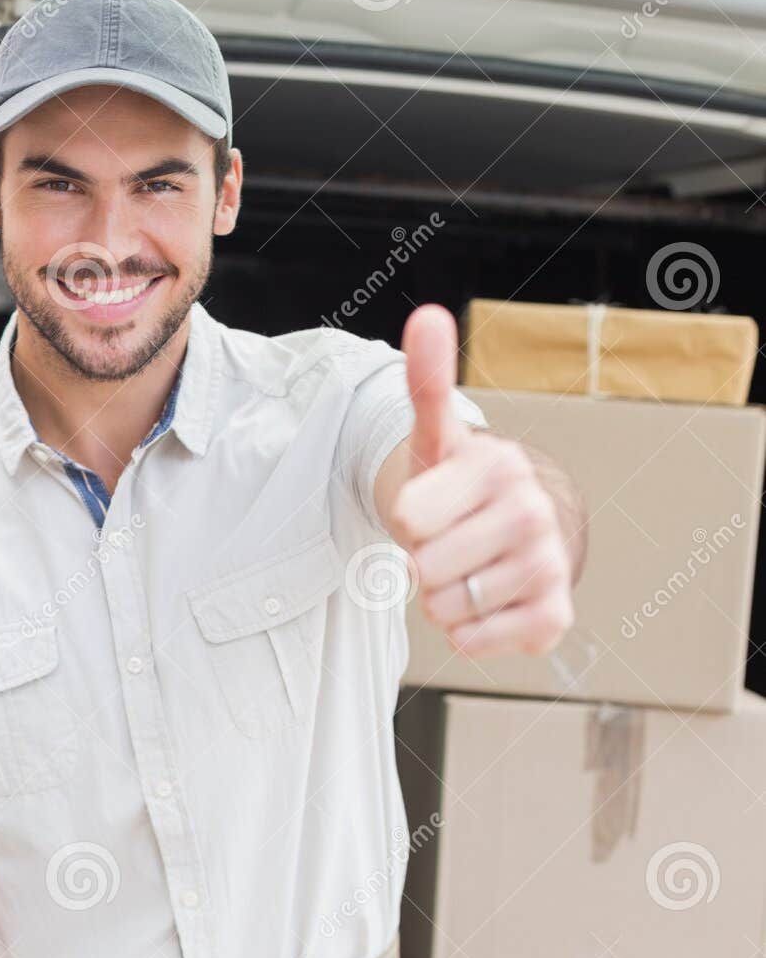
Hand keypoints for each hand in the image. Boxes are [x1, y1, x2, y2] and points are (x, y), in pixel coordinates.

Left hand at [393, 303, 574, 656]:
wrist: (511, 538)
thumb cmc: (462, 490)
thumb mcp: (438, 438)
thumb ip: (428, 383)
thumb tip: (427, 317)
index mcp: (499, 466)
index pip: (406, 519)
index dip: (405, 523)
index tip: (429, 509)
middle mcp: (532, 512)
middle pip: (424, 568)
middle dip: (421, 565)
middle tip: (446, 546)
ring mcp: (548, 564)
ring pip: (446, 607)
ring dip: (441, 600)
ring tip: (464, 573)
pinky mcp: (554, 614)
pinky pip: (478, 640)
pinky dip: (468, 633)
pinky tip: (486, 607)